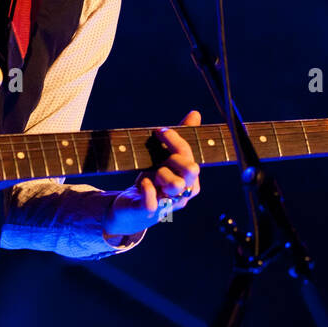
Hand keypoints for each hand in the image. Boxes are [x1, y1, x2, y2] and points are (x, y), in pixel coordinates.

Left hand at [103, 110, 202, 235]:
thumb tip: (195, 114)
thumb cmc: (152, 183)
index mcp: (190, 180)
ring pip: (176, 185)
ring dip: (161, 173)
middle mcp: (183, 193)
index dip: (176, 141)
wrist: (131, 209)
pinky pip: (153, 202)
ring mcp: (168, 204)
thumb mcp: (165, 160)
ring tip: (151, 174)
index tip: (160, 131)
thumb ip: (180, 139)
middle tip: (158, 156)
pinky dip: (147, 189)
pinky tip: (143, 183)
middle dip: (173, 157)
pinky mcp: (149, 212)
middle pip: (191, 170)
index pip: (191, 157)